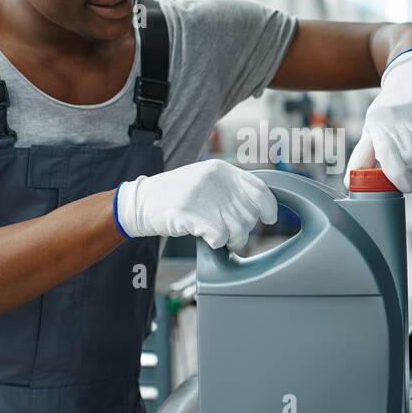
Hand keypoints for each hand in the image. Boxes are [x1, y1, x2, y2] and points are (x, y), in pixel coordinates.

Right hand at [115, 160, 277, 250]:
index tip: (270, 218)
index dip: (268, 207)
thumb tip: (261, 206)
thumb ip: (230, 188)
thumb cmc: (176, 195)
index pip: (259, 189)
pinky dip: (217, 243)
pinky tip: (207, 238)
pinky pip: (220, 237)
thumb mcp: (205, 180)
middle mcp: (214, 180)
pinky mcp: (190, 215)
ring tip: (219, 237)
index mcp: (220, 169)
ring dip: (232, 240)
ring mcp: (201, 196)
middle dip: (244, 230)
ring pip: (238, 229)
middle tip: (230, 234)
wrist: (141, 202)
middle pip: (249, 214)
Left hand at [347, 49, 411, 192]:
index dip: (398, 176)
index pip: (386, 155)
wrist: (410, 70)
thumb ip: (364, 156)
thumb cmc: (390, 108)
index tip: (408, 187)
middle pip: (411, 155)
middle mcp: (395, 116)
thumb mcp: (373, 127)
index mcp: (377, 124)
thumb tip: (348, 184)